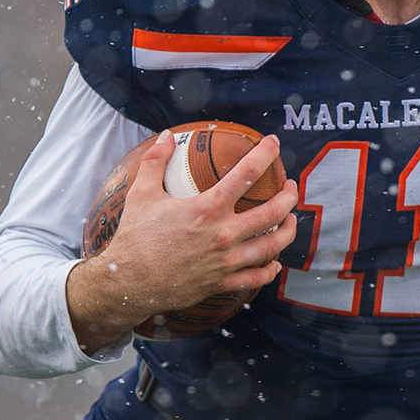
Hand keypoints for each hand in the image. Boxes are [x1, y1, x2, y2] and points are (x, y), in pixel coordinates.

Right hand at [67, 132, 299, 351]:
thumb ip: (155, 161)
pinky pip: (256, 277)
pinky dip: (270, 270)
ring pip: (272, 246)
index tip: (274, 144)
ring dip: (289, 231)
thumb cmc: (134, 238)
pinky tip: (274, 262)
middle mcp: (223, 234)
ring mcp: (226, 262)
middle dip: (289, 196)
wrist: (127, 283)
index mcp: (207, 208)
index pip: (247, 174)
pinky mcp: (222, 283)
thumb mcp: (141, 193)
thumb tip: (165, 136)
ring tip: (292, 220)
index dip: (265, 154)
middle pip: (273, 213)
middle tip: (291, 187)